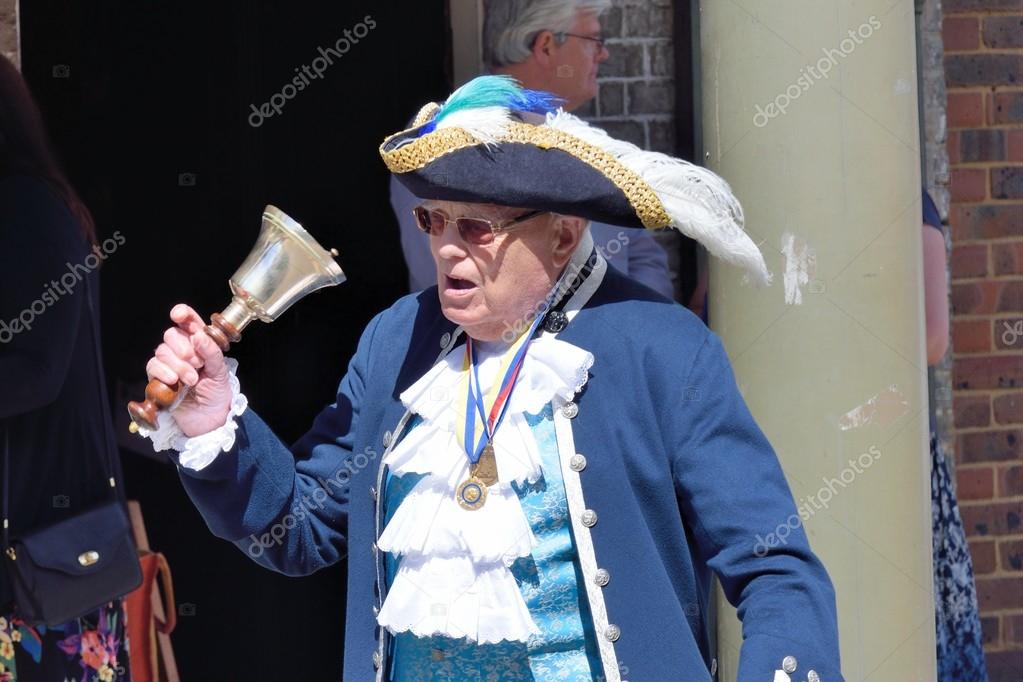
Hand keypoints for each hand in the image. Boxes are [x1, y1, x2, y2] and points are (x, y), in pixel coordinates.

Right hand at [145, 304, 233, 436]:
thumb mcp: (220, 371)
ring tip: (192, 380)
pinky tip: (175, 381)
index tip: (178, 315)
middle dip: (184, 348)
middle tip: (198, 364)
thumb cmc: (216, 392)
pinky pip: (153, 366)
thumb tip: (198, 335)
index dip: (182, 314)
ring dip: (178, 365)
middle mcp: (181, 350)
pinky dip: (164, 371)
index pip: (187, 321)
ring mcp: (168, 363)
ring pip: (162, 351)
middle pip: (171, 334)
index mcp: (199, 343)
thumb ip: (211, 352)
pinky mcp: (158, 378)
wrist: (209, 418)